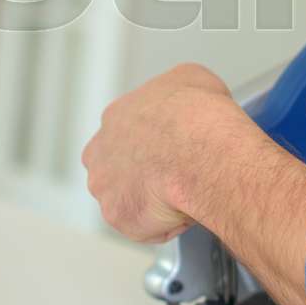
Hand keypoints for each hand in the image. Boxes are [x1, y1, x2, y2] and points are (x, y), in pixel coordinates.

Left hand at [81, 62, 240, 242]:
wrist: (203, 151)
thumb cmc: (199, 117)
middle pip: (119, 169)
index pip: (128, 134)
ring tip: (181, 194)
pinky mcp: (118, 215)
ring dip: (151, 201)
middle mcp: (102, 151)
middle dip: (144, 175)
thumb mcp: (191, 77)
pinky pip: (144, 226)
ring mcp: (106, 185)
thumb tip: (186, 98)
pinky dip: (164, 223)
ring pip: (129, 199)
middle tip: (174, 174)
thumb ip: (176, 91)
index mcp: (117, 116)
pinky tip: (182, 208)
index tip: (171, 149)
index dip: (153, 144)